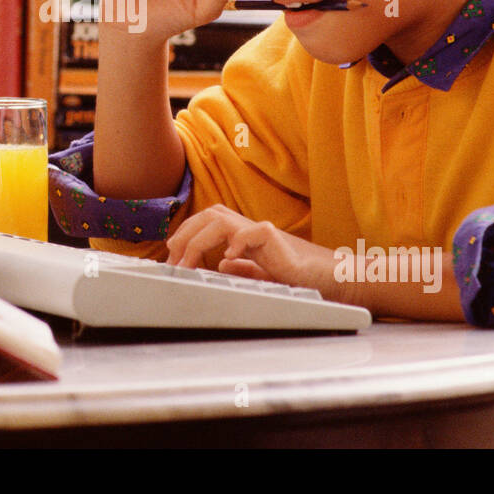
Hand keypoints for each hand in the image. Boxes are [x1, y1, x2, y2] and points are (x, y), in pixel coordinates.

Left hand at [164, 204, 342, 294]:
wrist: (322, 277)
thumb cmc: (294, 275)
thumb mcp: (261, 273)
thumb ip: (242, 267)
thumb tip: (222, 263)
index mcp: (241, 234)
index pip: (205, 224)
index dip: (185, 235)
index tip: (171, 257)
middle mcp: (247, 227)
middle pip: (208, 216)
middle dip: (185, 234)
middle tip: (172, 259)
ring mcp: (259, 230)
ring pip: (220, 220)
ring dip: (199, 240)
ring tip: (188, 263)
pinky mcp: (274, 237)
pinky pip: (251, 232)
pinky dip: (236, 242)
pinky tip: (227, 259)